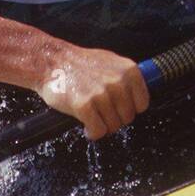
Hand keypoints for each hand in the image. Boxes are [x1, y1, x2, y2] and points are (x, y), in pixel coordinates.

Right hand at [34, 44, 150, 139]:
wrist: (51, 61)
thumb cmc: (80, 64)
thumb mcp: (110, 62)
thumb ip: (126, 78)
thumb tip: (139, 96)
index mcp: (129, 70)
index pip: (142, 104)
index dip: (130, 110)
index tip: (119, 109)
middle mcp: (118, 81)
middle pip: (128, 118)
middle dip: (115, 120)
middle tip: (103, 114)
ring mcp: (101, 94)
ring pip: (113, 126)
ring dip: (103, 127)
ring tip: (93, 118)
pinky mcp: (84, 105)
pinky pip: (98, 131)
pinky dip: (93, 133)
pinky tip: (87, 127)